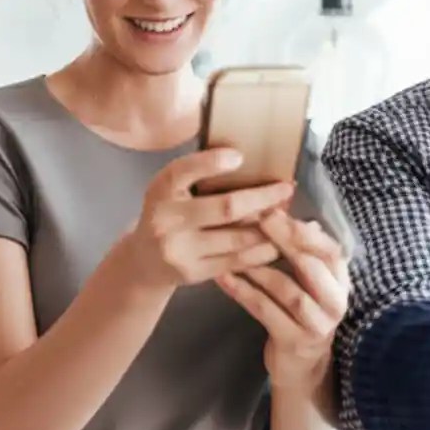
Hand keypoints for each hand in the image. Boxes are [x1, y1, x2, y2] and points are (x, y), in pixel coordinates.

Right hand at [115, 149, 297, 289]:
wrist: (143, 262)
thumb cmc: (166, 215)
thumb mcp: (170, 190)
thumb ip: (196, 176)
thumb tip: (245, 160)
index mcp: (160, 191)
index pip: (183, 171)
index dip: (211, 162)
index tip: (239, 156)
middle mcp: (167, 220)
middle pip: (225, 208)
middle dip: (262, 198)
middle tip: (286, 190)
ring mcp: (180, 250)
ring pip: (237, 238)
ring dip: (268, 226)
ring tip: (285, 214)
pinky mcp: (193, 273)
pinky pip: (237, 261)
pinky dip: (261, 251)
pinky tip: (276, 242)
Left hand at [216, 210, 348, 387]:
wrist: (301, 367)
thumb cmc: (301, 313)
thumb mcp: (308, 281)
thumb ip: (302, 251)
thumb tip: (289, 212)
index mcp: (340, 281)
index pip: (330, 249)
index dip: (302, 230)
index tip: (275, 209)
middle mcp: (335, 301)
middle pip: (310, 265)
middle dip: (283, 240)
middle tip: (256, 220)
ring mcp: (316, 324)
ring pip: (287, 289)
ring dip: (259, 266)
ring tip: (234, 247)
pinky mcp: (293, 341)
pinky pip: (265, 310)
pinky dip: (243, 291)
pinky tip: (222, 277)